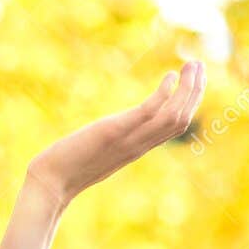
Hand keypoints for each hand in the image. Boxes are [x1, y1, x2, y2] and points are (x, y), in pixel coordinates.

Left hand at [26, 60, 205, 205]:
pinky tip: (170, 76)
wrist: (49, 183)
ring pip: (172, 116)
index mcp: (137, 147)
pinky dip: (164, 94)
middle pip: (181, 120)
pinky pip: (148, 114)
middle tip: (199, 65)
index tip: (195, 79)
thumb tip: (109, 131)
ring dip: (187, 89)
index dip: (190, 102)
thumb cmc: (66, 168)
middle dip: (194, 91)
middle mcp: (138, 145)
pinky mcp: (113, 133)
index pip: (175, 126)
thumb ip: (112, 140)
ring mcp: (128, 140)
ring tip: (193, 65)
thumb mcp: (98, 152)